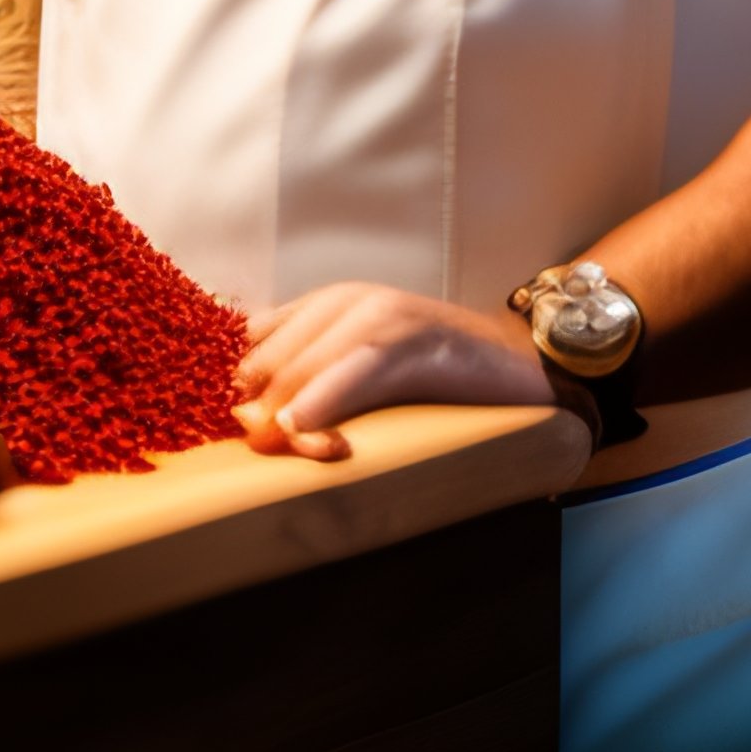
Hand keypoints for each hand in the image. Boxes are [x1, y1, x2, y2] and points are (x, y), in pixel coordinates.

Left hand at [233, 283, 570, 460]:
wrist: (521, 364)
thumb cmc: (435, 379)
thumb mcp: (361, 373)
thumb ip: (310, 381)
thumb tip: (249, 424)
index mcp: (328, 306)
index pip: (255, 340)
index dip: (240, 386)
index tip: (229, 429)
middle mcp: (351, 302)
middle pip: (276, 352)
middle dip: (260, 403)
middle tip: (258, 449)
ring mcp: (389, 315)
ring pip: (313, 357)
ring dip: (286, 402)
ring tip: (271, 439)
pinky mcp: (423, 339)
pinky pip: (364, 366)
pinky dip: (329, 394)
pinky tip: (304, 426)